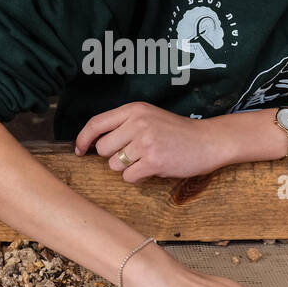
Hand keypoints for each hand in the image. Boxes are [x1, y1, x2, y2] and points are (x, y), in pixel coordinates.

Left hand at [75, 102, 231, 180]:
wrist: (208, 141)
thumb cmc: (177, 132)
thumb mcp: (149, 117)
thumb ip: (124, 124)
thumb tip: (94, 143)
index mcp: (134, 109)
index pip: (96, 123)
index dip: (83, 139)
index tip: (79, 150)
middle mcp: (137, 123)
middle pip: (102, 149)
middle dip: (113, 156)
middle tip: (133, 155)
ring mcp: (145, 141)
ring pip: (114, 165)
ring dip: (127, 167)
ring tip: (147, 159)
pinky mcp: (154, 161)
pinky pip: (129, 176)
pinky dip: (138, 177)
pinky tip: (153, 168)